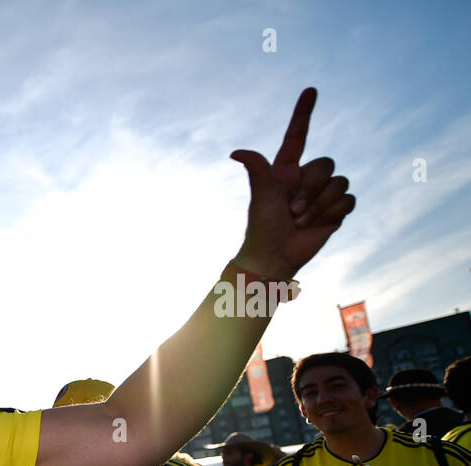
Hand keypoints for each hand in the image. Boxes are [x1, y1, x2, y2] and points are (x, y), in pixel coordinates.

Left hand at [230, 88, 355, 278]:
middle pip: (326, 164)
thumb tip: (235, 152)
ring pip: (339, 183)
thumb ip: (257, 169)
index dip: (303, 113)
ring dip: (320, 205)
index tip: (310, 90)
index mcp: (286, 170)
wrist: (275, 255)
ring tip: (300, 220)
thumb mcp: (261, 195)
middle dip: (311, 188)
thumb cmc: (263, 226)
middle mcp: (306, 178)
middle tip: (292, 211)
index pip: (297, 136)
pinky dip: (333, 212)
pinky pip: (348, 199)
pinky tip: (319, 225)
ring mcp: (322, 194)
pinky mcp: (336, 210)